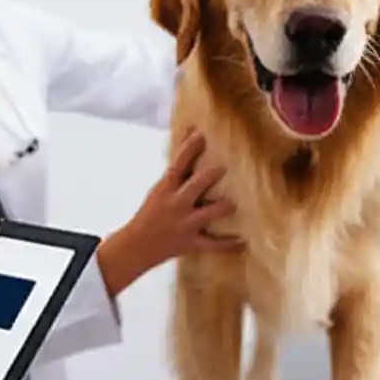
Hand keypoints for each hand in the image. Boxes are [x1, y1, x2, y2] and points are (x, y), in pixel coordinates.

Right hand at [98, 129, 241, 294]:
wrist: (136, 246)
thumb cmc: (149, 215)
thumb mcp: (158, 193)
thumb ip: (175, 179)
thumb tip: (192, 157)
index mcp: (166, 188)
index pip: (178, 163)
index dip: (190, 147)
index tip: (202, 134)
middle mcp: (176, 204)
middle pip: (196, 185)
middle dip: (211, 175)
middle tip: (224, 167)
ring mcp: (185, 224)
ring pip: (208, 213)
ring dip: (223, 207)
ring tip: (235, 203)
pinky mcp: (191, 243)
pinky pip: (213, 244)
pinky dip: (228, 245)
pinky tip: (243, 242)